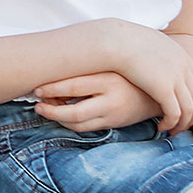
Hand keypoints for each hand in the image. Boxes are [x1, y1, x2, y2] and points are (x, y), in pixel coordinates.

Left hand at [31, 72, 160, 132]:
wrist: (156, 89)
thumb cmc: (125, 71)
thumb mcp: (108, 64)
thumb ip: (85, 67)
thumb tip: (52, 70)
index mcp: (108, 79)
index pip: (73, 86)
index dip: (51, 89)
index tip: (37, 89)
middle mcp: (111, 99)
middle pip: (74, 112)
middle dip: (51, 111)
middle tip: (37, 105)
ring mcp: (113, 114)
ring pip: (78, 124)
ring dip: (58, 118)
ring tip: (46, 108)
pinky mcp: (113, 124)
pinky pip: (86, 128)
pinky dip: (70, 123)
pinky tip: (62, 114)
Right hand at [103, 20, 192, 132]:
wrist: (115, 41)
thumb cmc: (122, 41)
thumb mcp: (146, 42)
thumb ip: (154, 52)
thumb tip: (146, 57)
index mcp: (180, 55)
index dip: (192, 97)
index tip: (182, 107)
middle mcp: (183, 67)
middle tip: (181, 125)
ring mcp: (176, 79)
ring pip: (190, 109)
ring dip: (183, 123)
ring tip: (172, 131)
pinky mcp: (164, 90)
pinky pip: (175, 114)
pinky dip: (171, 123)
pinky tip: (161, 127)